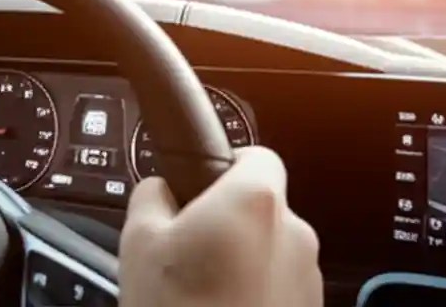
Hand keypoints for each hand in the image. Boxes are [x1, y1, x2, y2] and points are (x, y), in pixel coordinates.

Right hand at [119, 146, 322, 306]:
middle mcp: (294, 233)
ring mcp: (308, 277)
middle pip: (260, 206)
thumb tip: (160, 190)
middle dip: (226, 221)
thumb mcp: (138, 241)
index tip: (199, 185)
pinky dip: (254, 295)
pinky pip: (278, 287)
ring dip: (241, 262)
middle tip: (186, 249)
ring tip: (200, 292)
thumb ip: (152, 196)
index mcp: (254, 200)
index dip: (222, 165)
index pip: (253, 152)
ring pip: (270, 250)